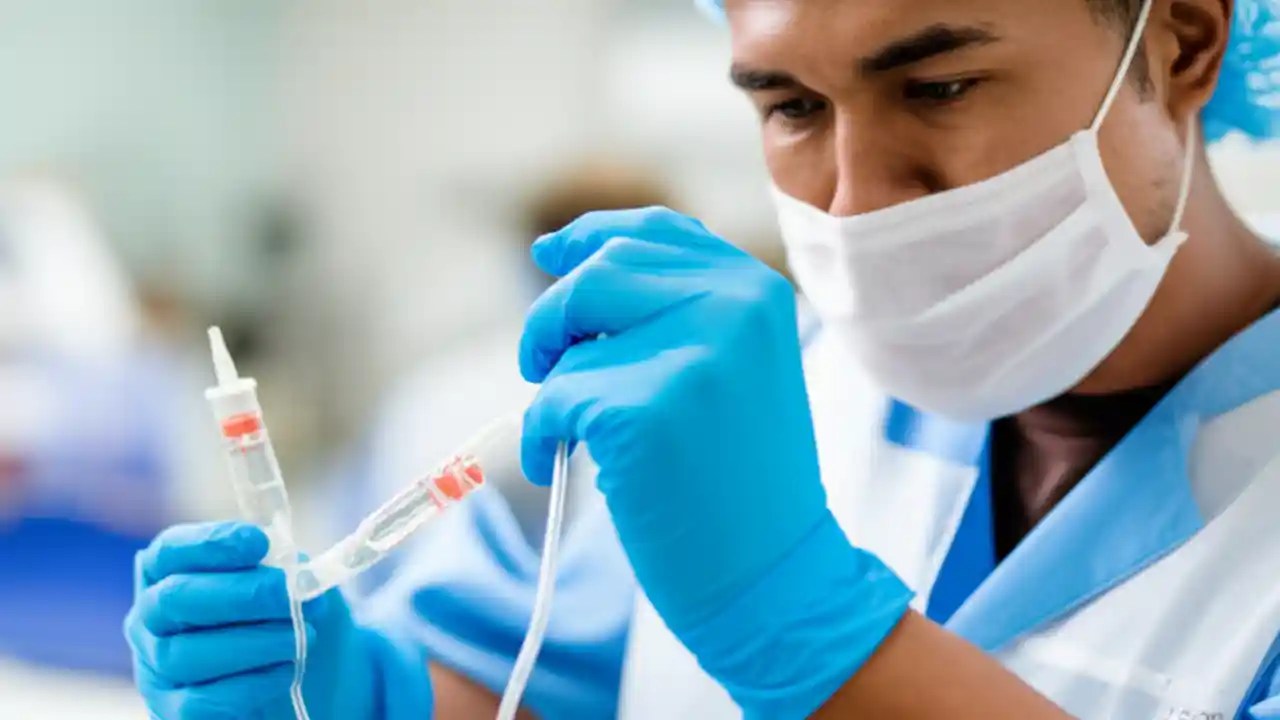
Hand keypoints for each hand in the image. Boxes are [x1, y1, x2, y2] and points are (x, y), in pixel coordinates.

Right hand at [124, 522, 431, 718]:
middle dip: (239, 594)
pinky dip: (250, 684)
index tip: (260, 542)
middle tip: (287, 594)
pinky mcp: (175, 712)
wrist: (313, 680)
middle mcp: (151, 619)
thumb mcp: (292, 583)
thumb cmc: (289, 617)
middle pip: (174, 599)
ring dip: (254, 642)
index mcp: (170, 573)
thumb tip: (292, 565)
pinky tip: (285, 670)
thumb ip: (286, 566)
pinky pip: (200, 702)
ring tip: (301, 636)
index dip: (212, 543)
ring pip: (187, 654)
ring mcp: (156, 668)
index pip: (171, 550)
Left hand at [520, 207, 912, 718]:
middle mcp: (730, 306)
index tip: (551, 252)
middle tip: (540, 365)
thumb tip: (562, 255)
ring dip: (553, 390)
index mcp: (755, 290)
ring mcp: (689, 355)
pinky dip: (539, 435)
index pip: (653, 231)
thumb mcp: (738, 366)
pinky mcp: (640, 410)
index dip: (592, 236)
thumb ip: (678, 307)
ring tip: (575, 437)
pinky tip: (560, 464)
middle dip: (553, 318)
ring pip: (570, 343)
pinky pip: (552, 402)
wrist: (774, 573)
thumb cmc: (742, 476)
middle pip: (598, 273)